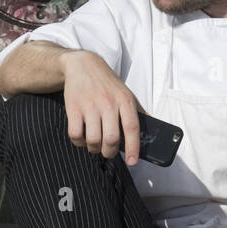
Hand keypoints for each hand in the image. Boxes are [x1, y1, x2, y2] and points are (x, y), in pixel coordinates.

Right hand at [61, 50, 142, 165]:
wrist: (83, 65)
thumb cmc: (108, 84)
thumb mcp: (127, 94)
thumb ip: (139, 112)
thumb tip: (153, 132)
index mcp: (125, 101)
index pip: (132, 128)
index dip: (133, 148)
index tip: (132, 162)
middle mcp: (108, 103)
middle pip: (112, 138)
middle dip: (110, 152)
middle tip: (108, 152)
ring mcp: (90, 106)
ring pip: (93, 139)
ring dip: (94, 149)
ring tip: (95, 145)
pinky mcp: (73, 108)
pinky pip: (75, 134)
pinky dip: (79, 142)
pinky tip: (82, 138)